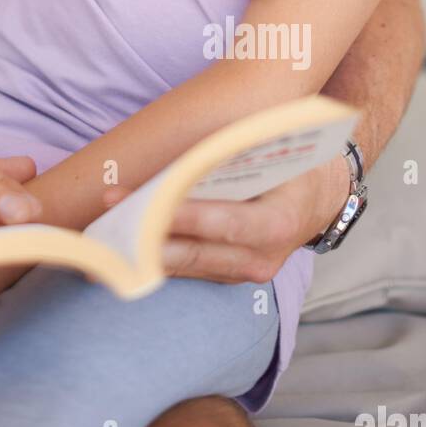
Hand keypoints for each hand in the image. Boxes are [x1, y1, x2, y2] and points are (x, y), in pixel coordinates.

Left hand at [102, 153, 350, 283]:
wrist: (322, 197)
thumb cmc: (294, 163)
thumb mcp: (275, 151)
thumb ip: (233, 155)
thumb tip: (183, 151)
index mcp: (276, 224)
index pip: (225, 223)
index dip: (185, 217)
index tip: (148, 206)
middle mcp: (260, 258)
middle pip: (195, 252)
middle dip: (147, 235)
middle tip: (108, 217)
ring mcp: (244, 273)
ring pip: (185, 264)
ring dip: (142, 247)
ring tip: (103, 228)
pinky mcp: (229, 275)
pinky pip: (188, 267)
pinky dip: (155, 253)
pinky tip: (122, 239)